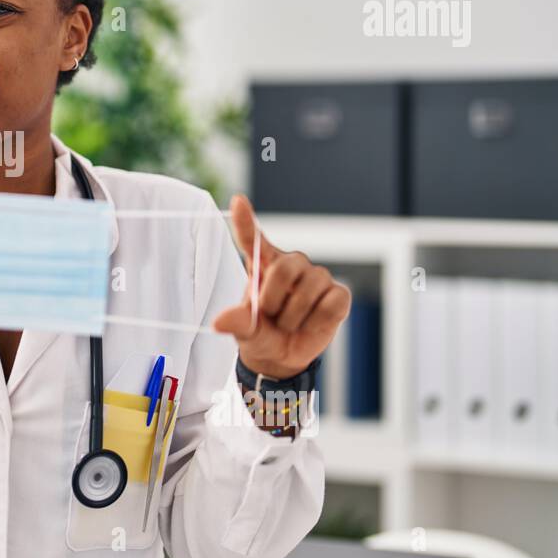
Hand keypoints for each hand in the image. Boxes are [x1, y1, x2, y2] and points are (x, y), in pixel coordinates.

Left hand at [212, 194, 350, 378]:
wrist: (282, 356)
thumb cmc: (261, 333)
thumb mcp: (245, 330)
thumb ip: (236, 322)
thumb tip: (219, 322)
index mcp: (262, 266)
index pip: (253, 239)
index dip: (245, 220)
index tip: (237, 200)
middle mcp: (291, 265)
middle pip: (284, 268)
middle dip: (273, 299)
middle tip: (270, 315)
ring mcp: (317, 277)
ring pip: (310, 288)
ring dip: (294, 315)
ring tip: (289, 323)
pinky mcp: (338, 294)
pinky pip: (331, 302)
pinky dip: (317, 320)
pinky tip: (311, 323)